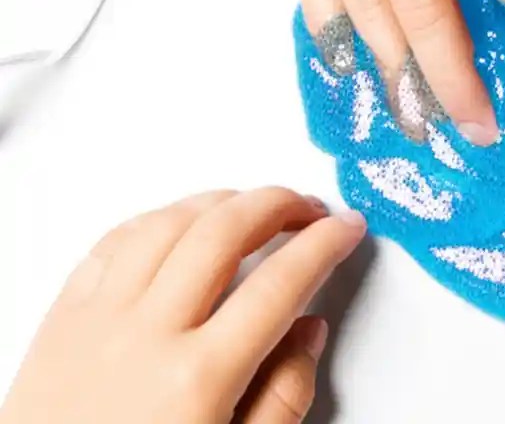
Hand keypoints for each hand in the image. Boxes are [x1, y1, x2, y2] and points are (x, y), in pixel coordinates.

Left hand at [0, 188, 365, 423]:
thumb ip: (282, 397)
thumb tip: (308, 332)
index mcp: (199, 378)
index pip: (281, 284)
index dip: (324, 245)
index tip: (346, 229)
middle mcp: (148, 336)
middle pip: (226, 232)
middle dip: (279, 204)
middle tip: (308, 209)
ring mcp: (99, 319)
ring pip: (168, 223)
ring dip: (220, 201)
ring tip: (251, 207)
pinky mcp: (63, 317)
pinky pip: (113, 241)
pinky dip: (157, 218)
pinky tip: (181, 223)